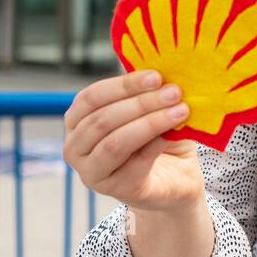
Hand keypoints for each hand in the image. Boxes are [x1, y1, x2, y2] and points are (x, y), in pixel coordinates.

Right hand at [62, 69, 203, 212]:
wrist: (175, 179)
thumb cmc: (156, 138)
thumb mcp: (147, 110)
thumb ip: (145, 92)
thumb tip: (158, 68)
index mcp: (77, 121)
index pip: (91, 97)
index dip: (123, 85)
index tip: (156, 76)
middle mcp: (75, 148)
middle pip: (103, 119)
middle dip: (141, 103)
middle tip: (173, 92)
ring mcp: (92, 172)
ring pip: (116, 142)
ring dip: (151, 122)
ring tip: (180, 110)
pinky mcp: (116, 189)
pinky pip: (135, 162)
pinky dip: (156, 143)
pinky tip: (174, 132)